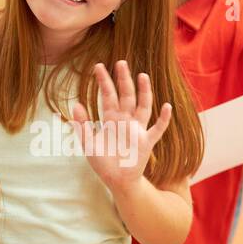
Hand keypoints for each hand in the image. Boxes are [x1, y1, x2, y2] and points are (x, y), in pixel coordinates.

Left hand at [71, 61, 171, 191]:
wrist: (116, 181)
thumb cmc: (103, 163)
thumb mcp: (88, 144)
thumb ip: (82, 125)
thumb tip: (75, 105)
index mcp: (111, 119)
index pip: (108, 95)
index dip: (104, 81)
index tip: (98, 66)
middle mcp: (125, 120)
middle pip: (126, 95)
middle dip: (124, 79)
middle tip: (121, 62)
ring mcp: (137, 129)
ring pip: (143, 106)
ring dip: (144, 92)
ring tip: (143, 75)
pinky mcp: (147, 142)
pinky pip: (157, 128)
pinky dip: (162, 119)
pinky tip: (166, 107)